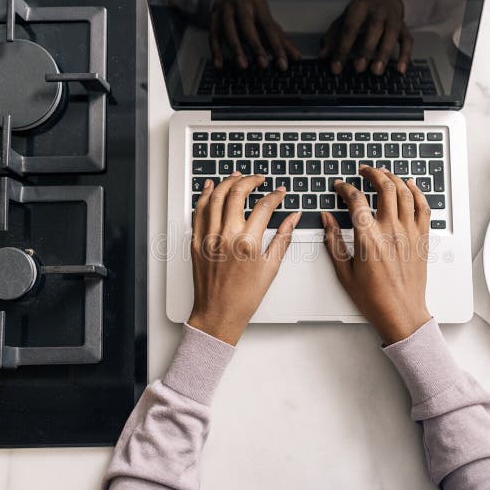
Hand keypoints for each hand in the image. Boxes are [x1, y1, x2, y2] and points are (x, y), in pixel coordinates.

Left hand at [189, 172, 300, 344]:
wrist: (218, 313)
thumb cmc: (244, 296)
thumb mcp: (271, 267)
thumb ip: (283, 238)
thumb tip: (293, 217)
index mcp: (247, 243)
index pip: (264, 206)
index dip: (274, 195)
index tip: (279, 192)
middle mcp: (226, 236)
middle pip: (237, 194)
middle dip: (250, 180)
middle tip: (259, 178)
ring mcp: (208, 238)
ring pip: (215, 197)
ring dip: (227, 182)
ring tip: (237, 176)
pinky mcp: (196, 242)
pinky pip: (198, 212)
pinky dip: (204, 196)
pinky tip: (211, 187)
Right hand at [209, 0, 301, 69]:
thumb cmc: (252, 16)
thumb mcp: (267, 25)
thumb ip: (281, 41)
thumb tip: (297, 58)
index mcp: (259, 5)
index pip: (269, 28)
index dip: (277, 47)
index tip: (282, 65)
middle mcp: (241, 4)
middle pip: (248, 26)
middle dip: (256, 47)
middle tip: (263, 65)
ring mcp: (225, 10)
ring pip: (229, 30)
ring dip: (236, 49)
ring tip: (243, 66)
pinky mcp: (212, 18)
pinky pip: (213, 36)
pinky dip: (216, 51)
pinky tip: (219, 65)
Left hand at [319, 0, 412, 75]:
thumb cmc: (361, 14)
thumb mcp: (344, 20)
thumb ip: (332, 38)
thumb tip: (323, 55)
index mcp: (359, 8)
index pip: (350, 29)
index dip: (342, 49)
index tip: (336, 68)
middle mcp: (377, 11)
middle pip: (374, 28)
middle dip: (366, 49)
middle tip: (358, 68)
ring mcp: (392, 19)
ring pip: (391, 35)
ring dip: (384, 54)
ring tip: (376, 71)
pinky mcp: (404, 27)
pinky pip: (407, 41)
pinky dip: (405, 56)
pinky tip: (400, 70)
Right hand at [322, 166, 431, 343]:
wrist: (402, 313)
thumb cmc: (374, 298)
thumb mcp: (344, 272)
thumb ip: (333, 241)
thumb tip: (327, 219)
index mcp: (369, 238)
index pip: (356, 200)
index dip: (345, 188)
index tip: (340, 186)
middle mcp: (391, 231)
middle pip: (384, 187)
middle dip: (372, 173)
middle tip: (364, 171)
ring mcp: (410, 232)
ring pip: (404, 192)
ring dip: (393, 177)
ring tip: (384, 173)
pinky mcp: (422, 238)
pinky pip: (423, 207)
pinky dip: (417, 192)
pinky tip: (410, 185)